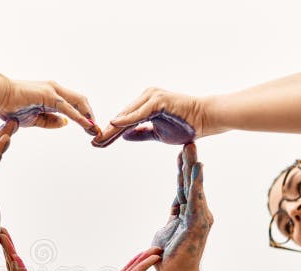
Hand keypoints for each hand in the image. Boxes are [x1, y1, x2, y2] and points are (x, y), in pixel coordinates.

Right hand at [0, 77, 99, 135]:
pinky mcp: (49, 95)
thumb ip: (50, 121)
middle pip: (80, 101)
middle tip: (96, 130)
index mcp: (52, 94)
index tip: (90, 128)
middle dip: (90, 115)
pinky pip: (68, 108)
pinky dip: (79, 116)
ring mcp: (53, 90)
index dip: (84, 116)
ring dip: (88, 116)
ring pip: (78, 102)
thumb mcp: (34, 119)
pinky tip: (86, 124)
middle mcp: (55, 89)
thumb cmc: (11, 106)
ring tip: (94, 129)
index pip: (74, 104)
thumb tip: (66, 123)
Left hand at [92, 88, 218, 147]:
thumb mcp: (158, 134)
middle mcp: (146, 97)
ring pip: (128, 115)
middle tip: (93, 144)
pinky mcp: (159, 100)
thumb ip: (141, 133)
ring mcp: (152, 97)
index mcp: (145, 104)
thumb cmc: (186, 125)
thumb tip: (124, 136)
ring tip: (100, 139)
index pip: (124, 121)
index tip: (98, 144)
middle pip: (122, 118)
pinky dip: (127, 119)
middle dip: (108, 132)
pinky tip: (115, 126)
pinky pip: (140, 112)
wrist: (207, 118)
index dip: (111, 133)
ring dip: (113, 129)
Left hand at [153, 144, 212, 270]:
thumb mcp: (166, 230)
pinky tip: (197, 168)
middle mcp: (198, 212)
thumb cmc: (170, 256)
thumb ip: (173, 216)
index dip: (182, 169)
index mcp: (189, 213)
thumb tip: (174, 209)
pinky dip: (196, 183)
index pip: (183, 187)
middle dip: (188, 162)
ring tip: (191, 147)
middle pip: (190, 183)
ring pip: (194, 186)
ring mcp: (199, 217)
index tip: (181, 152)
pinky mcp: (198, 223)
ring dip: (192, 166)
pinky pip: (196, 198)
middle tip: (189, 140)